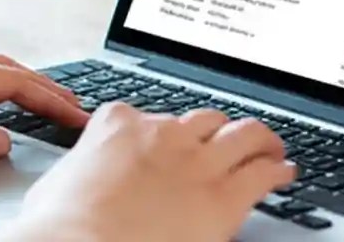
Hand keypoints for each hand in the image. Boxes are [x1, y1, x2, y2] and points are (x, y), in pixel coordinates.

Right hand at [0, 103, 294, 241]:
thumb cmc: (60, 227)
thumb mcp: (58, 183)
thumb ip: (84, 167)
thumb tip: (80, 178)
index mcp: (120, 125)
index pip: (150, 116)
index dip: (166, 131)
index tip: (171, 139)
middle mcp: (164, 134)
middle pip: (204, 119)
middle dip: (218, 130)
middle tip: (229, 140)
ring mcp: (197, 162)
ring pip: (244, 135)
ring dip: (261, 140)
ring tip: (271, 147)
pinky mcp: (224, 196)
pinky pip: (263, 173)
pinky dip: (278, 170)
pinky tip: (284, 173)